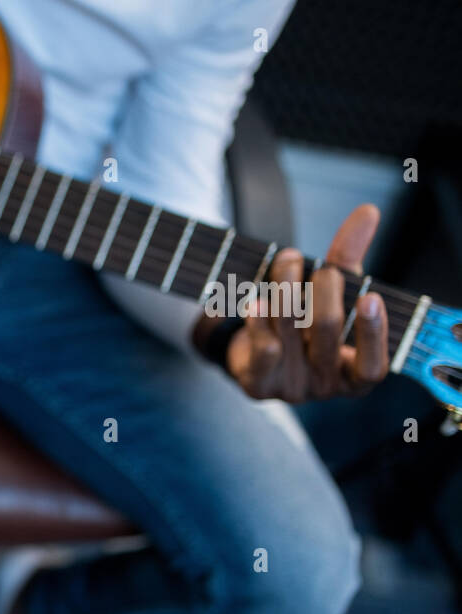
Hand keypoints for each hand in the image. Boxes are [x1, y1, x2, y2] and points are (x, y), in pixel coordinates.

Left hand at [227, 204, 388, 402]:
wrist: (253, 353)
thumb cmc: (305, 321)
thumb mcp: (332, 292)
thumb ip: (349, 257)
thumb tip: (367, 212)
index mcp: (355, 374)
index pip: (372, 366)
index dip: (372, 333)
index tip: (370, 297)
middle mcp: (326, 385)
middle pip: (327, 331)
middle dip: (323, 289)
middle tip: (320, 267)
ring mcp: (292, 388)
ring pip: (291, 331)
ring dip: (287, 288)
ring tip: (286, 260)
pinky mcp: (259, 385)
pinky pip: (262, 352)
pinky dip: (258, 322)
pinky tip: (255, 302)